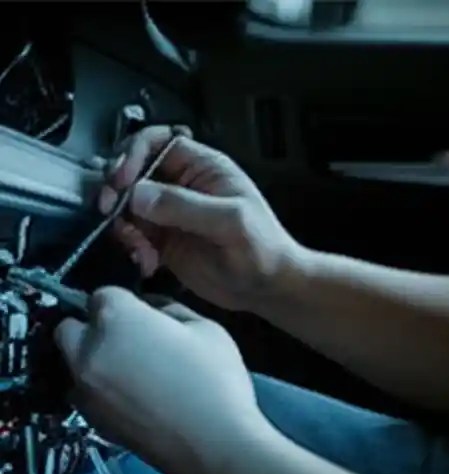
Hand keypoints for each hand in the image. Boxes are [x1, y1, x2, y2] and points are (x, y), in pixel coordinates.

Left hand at [53, 287, 268, 473]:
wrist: (211, 443)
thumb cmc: (215, 379)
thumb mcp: (208, 329)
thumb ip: (172, 311)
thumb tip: (154, 310)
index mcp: (116, 318)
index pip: (102, 294)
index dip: (125, 303)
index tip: (145, 315)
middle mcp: (87, 348)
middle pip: (70, 327)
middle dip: (92, 328)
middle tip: (128, 341)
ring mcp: (83, 387)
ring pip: (72, 363)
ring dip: (92, 361)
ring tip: (129, 374)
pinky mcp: (89, 418)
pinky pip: (84, 394)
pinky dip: (99, 391)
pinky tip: (131, 400)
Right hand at [99, 125, 304, 311]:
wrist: (267, 288)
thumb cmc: (262, 248)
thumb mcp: (230, 221)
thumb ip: (184, 205)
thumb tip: (137, 194)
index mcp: (202, 167)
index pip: (157, 141)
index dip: (134, 153)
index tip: (122, 178)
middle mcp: (181, 185)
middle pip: (132, 170)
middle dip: (117, 188)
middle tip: (112, 210)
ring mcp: (168, 213)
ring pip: (127, 204)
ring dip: (123, 224)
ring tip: (140, 248)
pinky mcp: (161, 240)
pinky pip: (132, 234)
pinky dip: (131, 246)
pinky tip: (148, 263)